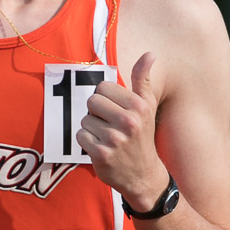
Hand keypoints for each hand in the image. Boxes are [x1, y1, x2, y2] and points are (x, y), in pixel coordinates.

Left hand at [77, 52, 167, 208]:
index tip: (114, 111)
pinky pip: (80, 136)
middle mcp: (128, 121)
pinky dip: (86, 142)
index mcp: (138, 106)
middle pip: (91, 102)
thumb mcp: (147, 107)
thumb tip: (149, 54)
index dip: (105, 99)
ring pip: (84, 120)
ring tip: (107, 139)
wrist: (144, 175)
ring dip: (91, 129)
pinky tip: (101, 149)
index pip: (102, 88)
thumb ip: (143, 80)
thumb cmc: (143, 136)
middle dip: (96, 113)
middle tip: (109, 126)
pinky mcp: (101, 154)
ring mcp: (114, 139)